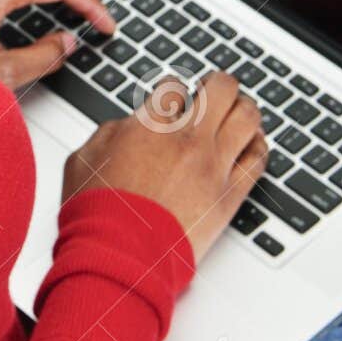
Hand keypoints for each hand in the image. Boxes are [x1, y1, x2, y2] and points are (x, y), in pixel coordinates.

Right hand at [62, 71, 267, 260]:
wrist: (119, 256)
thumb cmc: (98, 215)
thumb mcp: (82, 160)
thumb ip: (107, 133)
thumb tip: (124, 127)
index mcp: (148, 126)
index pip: (173, 86)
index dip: (172, 88)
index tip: (172, 96)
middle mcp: (186, 139)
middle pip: (221, 88)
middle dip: (217, 84)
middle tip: (213, 90)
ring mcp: (213, 165)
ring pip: (247, 116)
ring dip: (242, 107)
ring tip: (237, 110)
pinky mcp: (230, 194)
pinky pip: (259, 158)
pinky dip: (258, 144)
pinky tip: (252, 142)